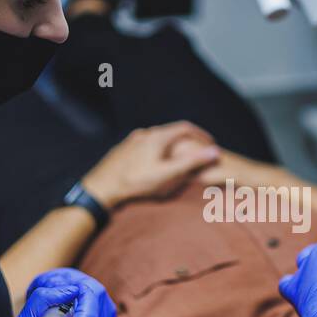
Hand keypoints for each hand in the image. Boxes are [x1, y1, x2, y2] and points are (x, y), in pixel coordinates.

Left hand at [82, 122, 219, 206]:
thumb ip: (191, 162)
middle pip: (171, 131)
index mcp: (158, 137)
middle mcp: (144, 134)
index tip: (210, 143)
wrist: (101, 187)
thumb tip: (215, 151)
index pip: (185, 128)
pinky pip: (145, 145)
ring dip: (170, 144)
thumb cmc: (135, 183)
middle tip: (196, 150)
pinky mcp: (123, 149)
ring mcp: (132, 140)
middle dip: (186, 140)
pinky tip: (155, 162)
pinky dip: (156, 150)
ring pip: (156, 138)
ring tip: (178, 156)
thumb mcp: (167, 175)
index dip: (201, 135)